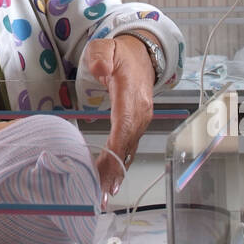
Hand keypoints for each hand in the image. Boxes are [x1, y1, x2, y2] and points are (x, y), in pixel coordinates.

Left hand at [82, 37, 154, 208]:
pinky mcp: (138, 124)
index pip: (123, 126)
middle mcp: (140, 111)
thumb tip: (100, 68)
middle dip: (114, 171)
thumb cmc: (120, 53)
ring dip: (117, 173)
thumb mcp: (107, 47)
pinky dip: (121, 165)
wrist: (142, 54)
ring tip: (104, 196)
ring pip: (129, 150)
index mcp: (131, 95)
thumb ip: (102, 56)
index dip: (114, 149)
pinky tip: (112, 182)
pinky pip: (129, 147)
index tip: (104, 169)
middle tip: (100, 194)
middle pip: (126, 145)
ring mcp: (141, 119)